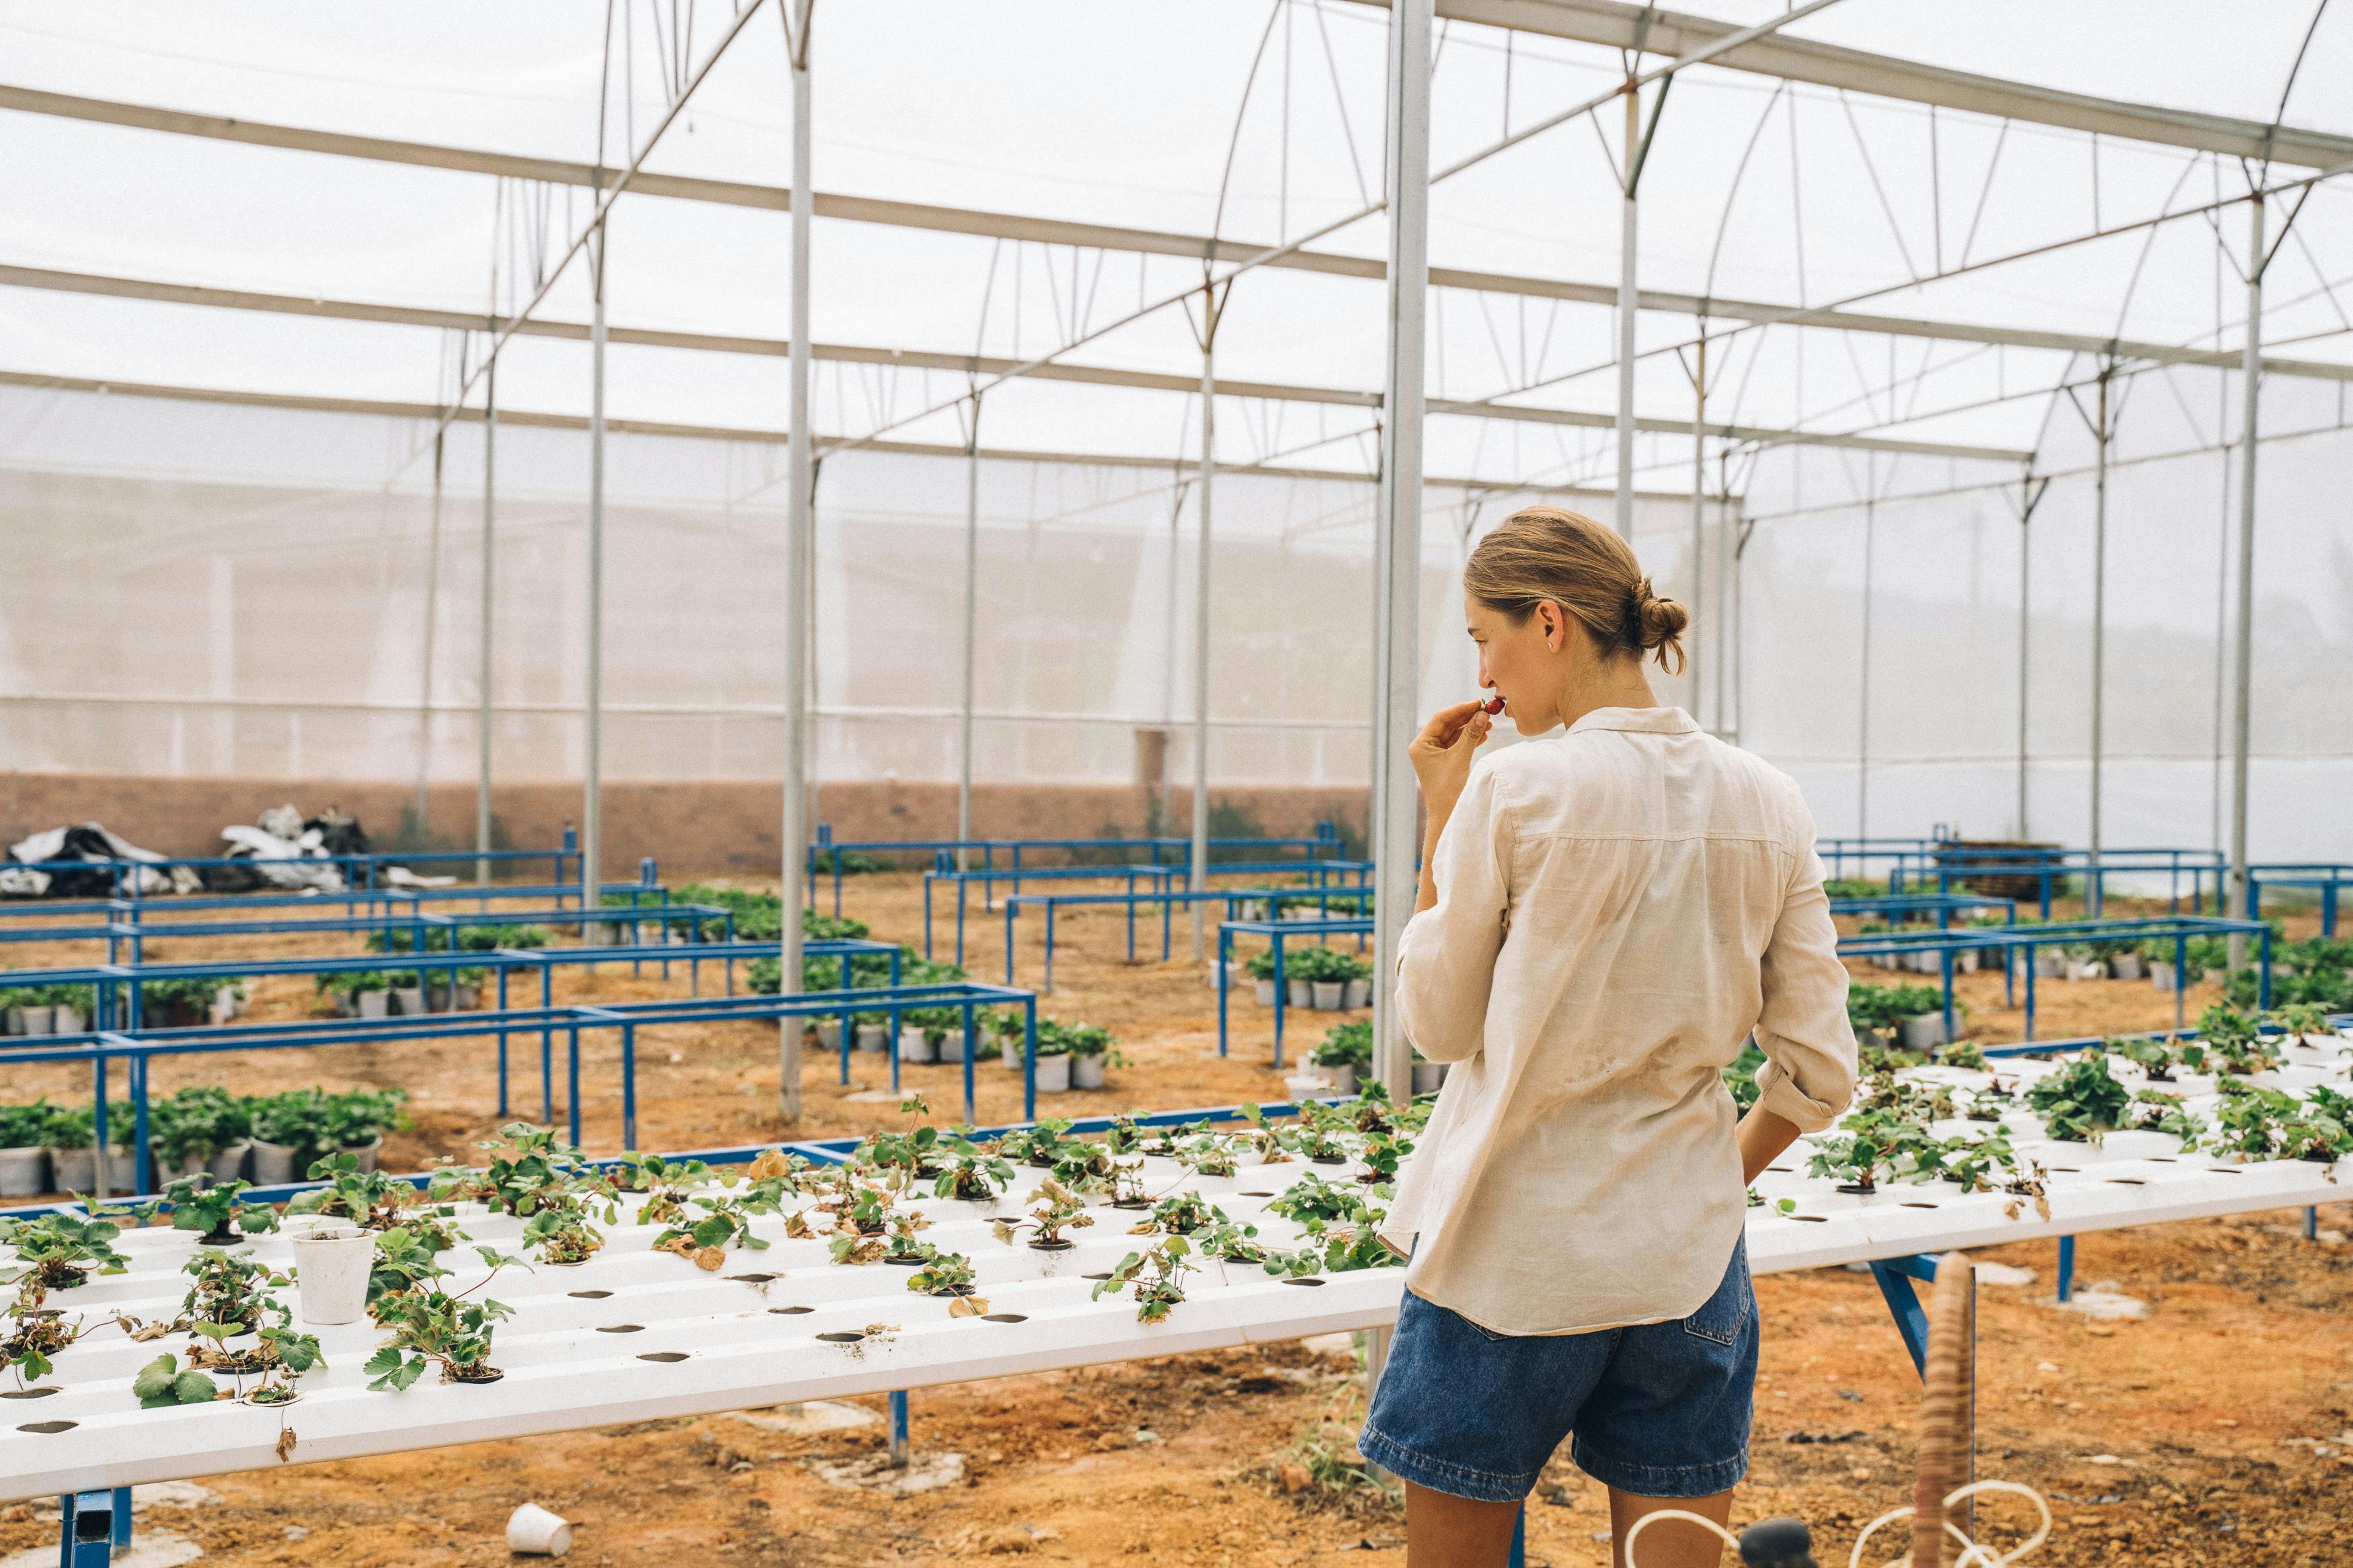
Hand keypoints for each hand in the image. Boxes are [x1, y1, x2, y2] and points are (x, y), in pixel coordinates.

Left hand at [1408, 700, 1491, 818]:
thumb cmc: (1448, 790)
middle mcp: (1424, 748)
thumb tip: (1481, 714)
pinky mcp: (1444, 762)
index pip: (1440, 719)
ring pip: (1454, 735)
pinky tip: (1484, 735)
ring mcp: (1434, 755)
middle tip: (1486, 711)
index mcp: (1420, 745)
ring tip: (1488, 723)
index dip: (1459, 710)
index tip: (1477, 704)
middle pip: (1447, 725)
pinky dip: (1470, 739)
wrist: (1447, 815)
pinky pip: (1457, 745)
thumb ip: (1470, 735)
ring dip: (1470, 728)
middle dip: (1467, 718)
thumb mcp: (1460, 758)